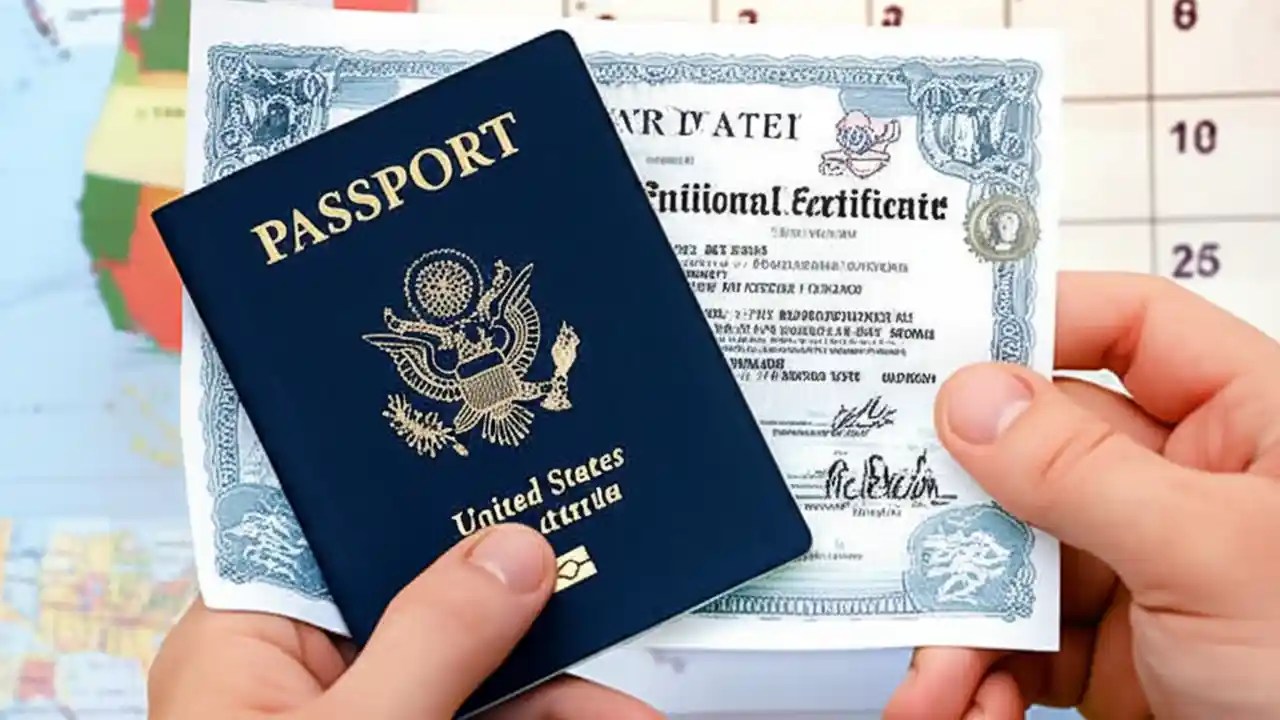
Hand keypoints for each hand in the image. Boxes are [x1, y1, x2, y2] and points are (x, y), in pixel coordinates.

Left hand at [149, 523, 662, 719]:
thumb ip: (433, 641)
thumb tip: (513, 550)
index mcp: (244, 647)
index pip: (330, 534)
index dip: (413, 497)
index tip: (500, 467)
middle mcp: (299, 679)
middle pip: (423, 598)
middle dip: (525, 604)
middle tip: (608, 577)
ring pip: (473, 672)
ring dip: (561, 686)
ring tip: (634, 700)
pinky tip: (613, 718)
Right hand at [884, 272, 1279, 719]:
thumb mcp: (1210, 555)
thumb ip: (1083, 472)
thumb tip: (971, 398)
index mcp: (1243, 426)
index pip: (1132, 328)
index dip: (1039, 317)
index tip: (934, 338)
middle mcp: (1183, 487)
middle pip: (1036, 452)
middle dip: (959, 510)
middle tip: (882, 514)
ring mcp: (1142, 571)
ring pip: (1013, 558)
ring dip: (957, 618)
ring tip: (928, 680)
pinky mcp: (1112, 651)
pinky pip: (1020, 641)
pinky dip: (979, 675)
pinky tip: (962, 705)